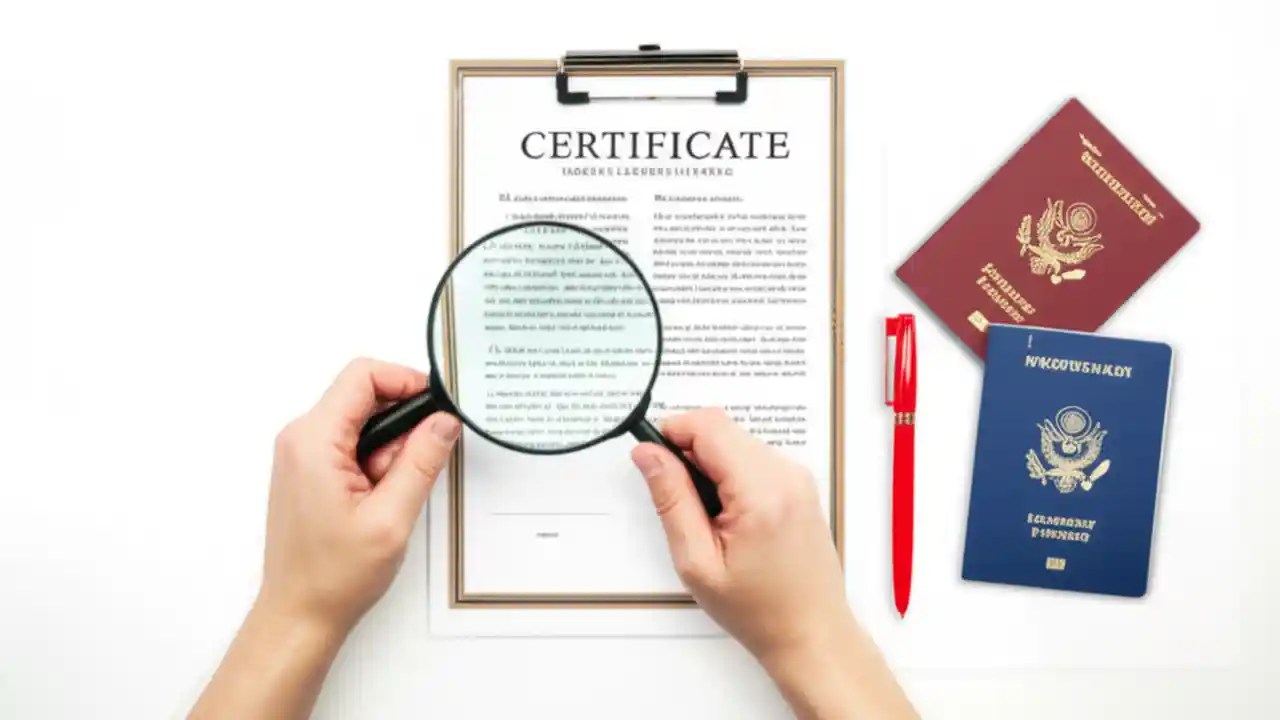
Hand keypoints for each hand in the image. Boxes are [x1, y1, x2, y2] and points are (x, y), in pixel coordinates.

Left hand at [259, 358, 461, 635]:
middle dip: (400, 426)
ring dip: (388, 449)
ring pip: (360, 422)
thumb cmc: (333, 576)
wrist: (298, 615)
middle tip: (413, 469)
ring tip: (389, 496)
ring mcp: (300, 454)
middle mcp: (300, 439)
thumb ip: (421, 461)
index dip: (406, 381)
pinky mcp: (308, 470)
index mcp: (314, 441)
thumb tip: (443, 421)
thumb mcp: (392, 517)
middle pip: (363, 396)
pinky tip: (377, 499)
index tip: (436, 407)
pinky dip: (374, 462)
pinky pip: (350, 443)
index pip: (363, 375)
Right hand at [631, 408, 915, 719]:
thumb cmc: (758, 610)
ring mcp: (798, 477)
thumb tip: (648, 453)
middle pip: (722, 430)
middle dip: (689, 453)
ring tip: (708, 518)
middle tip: (680, 502)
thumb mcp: (697, 561)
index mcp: (762, 492)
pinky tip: (729, 516)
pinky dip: (731, 475)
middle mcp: (787, 475)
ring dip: (711, 466)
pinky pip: (753, 457)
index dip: (673, 432)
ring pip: (736, 441)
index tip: (654, 459)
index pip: (709, 426)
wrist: (811, 632)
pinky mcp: (800, 484)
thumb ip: (671, 498)